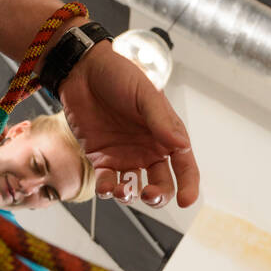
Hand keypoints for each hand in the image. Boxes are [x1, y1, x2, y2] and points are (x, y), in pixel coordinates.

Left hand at [59, 42, 199, 207]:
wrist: (82, 69)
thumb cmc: (119, 75)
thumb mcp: (145, 94)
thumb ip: (161, 121)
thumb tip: (182, 146)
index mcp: (166, 135)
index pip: (184, 166)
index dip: (188, 186)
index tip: (186, 201)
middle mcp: (149, 150)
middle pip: (161, 184)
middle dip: (158, 196)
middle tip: (149, 195)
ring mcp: (125, 156)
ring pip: (134, 188)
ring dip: (131, 196)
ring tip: (123, 191)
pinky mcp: (102, 159)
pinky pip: (107, 183)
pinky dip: (108, 190)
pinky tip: (107, 188)